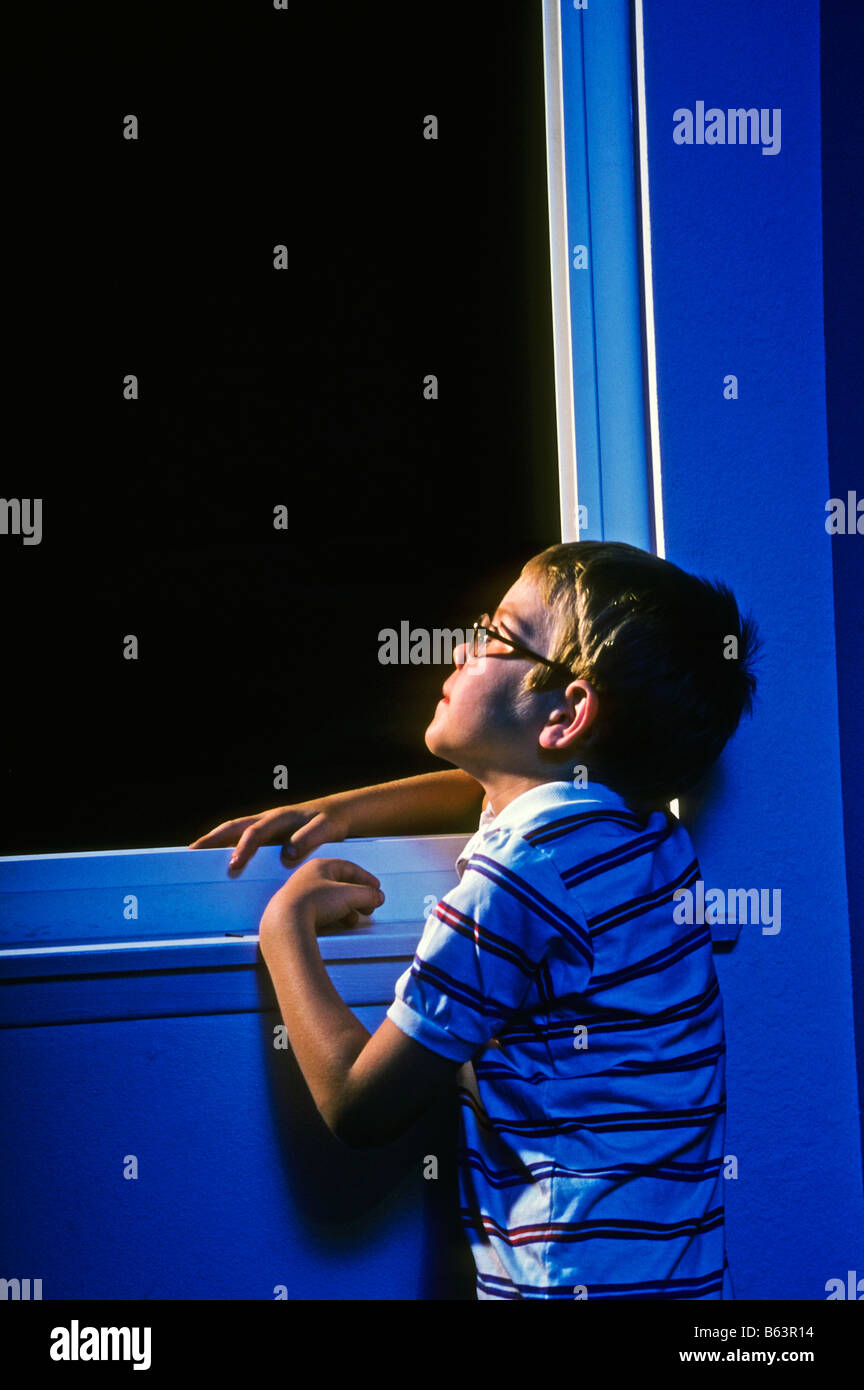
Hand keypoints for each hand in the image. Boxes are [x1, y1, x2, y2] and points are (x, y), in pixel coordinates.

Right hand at [188, 799, 350, 875]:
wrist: (335, 814)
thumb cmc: (331, 822)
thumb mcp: (327, 829)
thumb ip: (309, 839)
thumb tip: (287, 855)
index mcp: (279, 818)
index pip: (256, 833)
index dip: (243, 848)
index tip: (233, 865)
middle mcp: (267, 819)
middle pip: (233, 827)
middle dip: (211, 839)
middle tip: (191, 853)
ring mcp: (264, 826)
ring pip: (232, 831)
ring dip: (213, 842)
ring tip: (193, 856)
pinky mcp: (265, 835)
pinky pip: (240, 839)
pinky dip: (225, 847)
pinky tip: (217, 862)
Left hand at [259, 858, 385, 942]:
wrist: (286, 923)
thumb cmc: (317, 902)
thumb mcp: (349, 895)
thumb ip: (368, 894)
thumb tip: (379, 897)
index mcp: (320, 866)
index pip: (349, 867)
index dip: (366, 878)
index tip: (377, 889)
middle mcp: (308, 876)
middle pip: (340, 884)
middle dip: (358, 896)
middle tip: (370, 907)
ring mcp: (300, 894)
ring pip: (330, 899)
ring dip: (347, 908)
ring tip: (355, 920)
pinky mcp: (295, 911)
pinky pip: (319, 910)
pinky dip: (334, 916)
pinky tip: (340, 925)